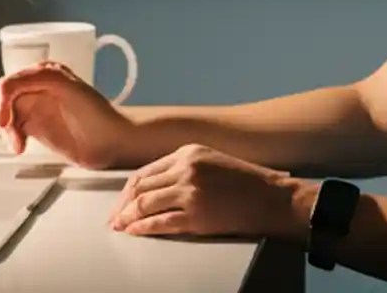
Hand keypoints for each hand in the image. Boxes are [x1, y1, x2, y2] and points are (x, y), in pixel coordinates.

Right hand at [0, 60, 135, 168]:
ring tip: (18, 145)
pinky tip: (20, 147)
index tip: (4, 121)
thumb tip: (7, 88)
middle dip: (1, 115)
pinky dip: (12, 138)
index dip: (2, 101)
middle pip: (2, 98)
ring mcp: (38, 107)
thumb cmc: (97, 114)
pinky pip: (13, 129)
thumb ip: (36, 79)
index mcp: (45, 72)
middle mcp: (39, 87)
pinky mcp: (37, 127)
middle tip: (8, 131)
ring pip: (6, 115)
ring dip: (7, 131)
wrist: (112, 142)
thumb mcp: (65, 87)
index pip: (10, 83)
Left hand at [108, 144, 306, 239]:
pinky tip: (135, 232)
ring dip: (128, 218)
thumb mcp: (212, 162)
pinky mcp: (196, 214)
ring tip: (121, 227)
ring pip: (145, 204)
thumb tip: (155, 187)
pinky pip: (160, 223)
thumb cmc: (247, 183)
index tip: (121, 203)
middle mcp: (186, 168)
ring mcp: (190, 191)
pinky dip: (143, 228)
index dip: (128, 191)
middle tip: (114, 219)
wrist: (272, 198)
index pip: (145, 171)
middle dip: (122, 205)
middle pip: (140, 187)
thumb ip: (184, 168)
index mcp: (188, 153)